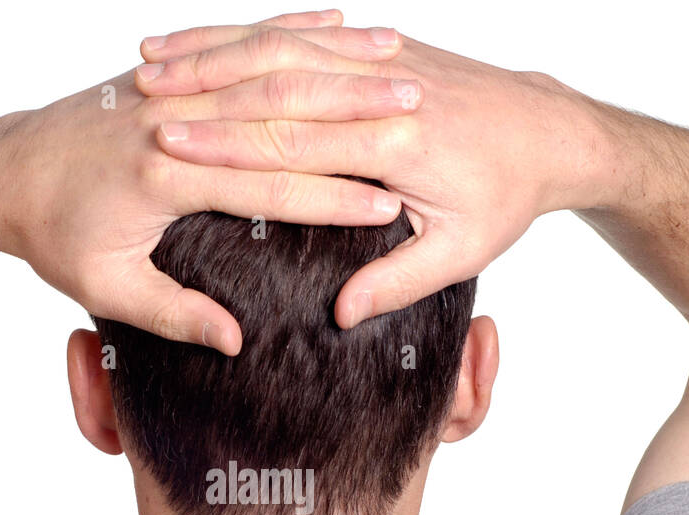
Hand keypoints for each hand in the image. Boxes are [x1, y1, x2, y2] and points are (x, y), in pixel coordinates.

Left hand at [0, 11, 424, 353]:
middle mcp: (172, 117)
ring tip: (401, 61)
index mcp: (165, 174)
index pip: (269, 185)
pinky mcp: (168, 70)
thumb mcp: (104, 287)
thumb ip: (172, 313)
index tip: (389, 207)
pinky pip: (239, 39)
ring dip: (338, 62)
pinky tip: (339, 21)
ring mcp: (170, 85)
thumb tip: (234, 338)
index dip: (332, 199)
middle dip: (357, 116)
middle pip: (282, 114)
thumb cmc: (50, 235)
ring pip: (267, 62)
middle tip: (421, 116)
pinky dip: (290, 30)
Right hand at [137, 25, 610, 326]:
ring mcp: (379, 58)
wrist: (554, 130)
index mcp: (392, 145)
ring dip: (210, 50)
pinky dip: (247, 32)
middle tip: (134, 99)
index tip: (164, 149)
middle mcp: (378, 90)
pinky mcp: (380, 46)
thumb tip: (342, 312)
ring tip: (149, 61)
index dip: (221, 146)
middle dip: (198, 89)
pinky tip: (201, 38)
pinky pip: (302, 29)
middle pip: (271, 83)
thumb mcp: (463, 251)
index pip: (289, 142)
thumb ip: (398, 281)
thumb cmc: (509, 194)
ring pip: (279, 44)